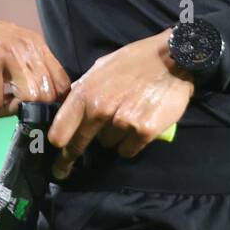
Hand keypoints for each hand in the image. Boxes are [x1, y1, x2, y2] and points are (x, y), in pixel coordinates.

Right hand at [0, 10, 71, 118]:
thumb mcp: (12, 49)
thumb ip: (27, 69)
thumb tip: (39, 103)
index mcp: (36, 45)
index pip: (62, 83)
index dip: (51, 105)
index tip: (31, 112)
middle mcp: (26, 48)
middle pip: (46, 95)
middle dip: (26, 112)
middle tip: (4, 109)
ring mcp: (7, 54)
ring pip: (26, 99)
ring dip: (5, 112)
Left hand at [47, 29, 193, 178]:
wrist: (173, 58)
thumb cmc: (135, 60)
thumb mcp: (102, 66)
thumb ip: (84, 87)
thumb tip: (69, 104)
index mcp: (86, 92)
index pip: (60, 131)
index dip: (57, 144)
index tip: (56, 154)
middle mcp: (100, 110)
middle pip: (78, 145)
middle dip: (69, 159)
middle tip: (63, 170)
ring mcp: (122, 122)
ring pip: (107, 146)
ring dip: (112, 140)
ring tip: (124, 122)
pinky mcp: (144, 132)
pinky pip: (128, 150)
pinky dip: (131, 144)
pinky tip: (138, 129)